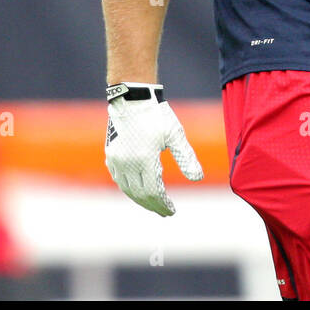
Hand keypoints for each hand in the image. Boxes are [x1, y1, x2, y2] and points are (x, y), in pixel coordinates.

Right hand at [105, 84, 202, 215]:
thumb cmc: (156, 115)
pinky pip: (118, 178)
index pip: (153, 192)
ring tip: (153, 203)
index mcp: (144, 159)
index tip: (172, 211)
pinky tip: (138, 189)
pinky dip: (129, 187)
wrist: (132, 97)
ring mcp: (116, 159)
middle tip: (164, 212)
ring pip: (127, 189)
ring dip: (140, 199)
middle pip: (140, 195)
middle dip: (153, 205)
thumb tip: (198, 178)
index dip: (162, 204)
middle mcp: (127, 162)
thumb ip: (186, 158)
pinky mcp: (111, 154)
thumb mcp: (175, 135)